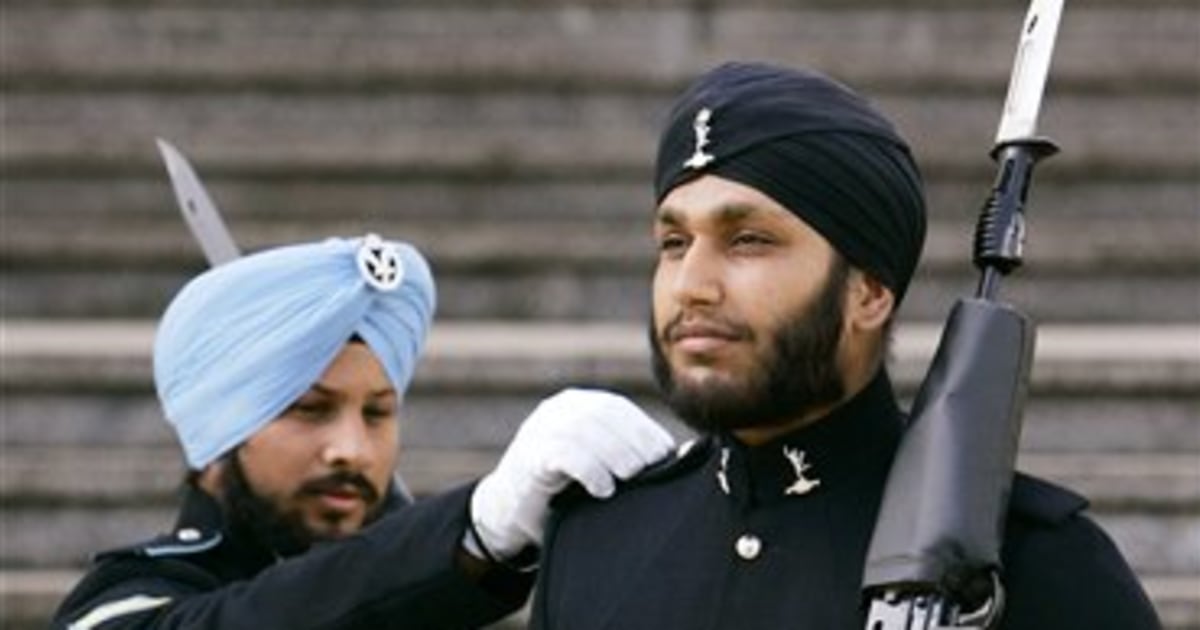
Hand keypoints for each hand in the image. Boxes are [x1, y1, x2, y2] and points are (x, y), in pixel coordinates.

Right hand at [468, 388, 674, 561]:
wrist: (506, 512)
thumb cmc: (562, 490)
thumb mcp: (597, 464)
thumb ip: (626, 454)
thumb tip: (680, 456)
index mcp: (578, 405)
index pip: (619, 409)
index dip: (646, 430)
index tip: (667, 455)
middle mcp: (558, 410)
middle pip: (605, 416)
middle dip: (635, 442)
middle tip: (653, 469)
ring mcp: (541, 429)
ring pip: (587, 432)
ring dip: (615, 455)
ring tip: (630, 478)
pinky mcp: (530, 454)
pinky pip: (565, 454)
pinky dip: (590, 470)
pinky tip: (603, 489)